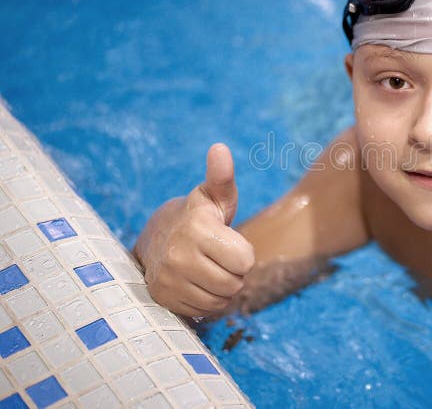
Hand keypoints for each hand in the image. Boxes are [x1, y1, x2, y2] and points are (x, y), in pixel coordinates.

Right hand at [135, 143, 254, 317]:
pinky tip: (198, 282)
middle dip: (235, 273)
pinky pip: (203, 311)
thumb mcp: (213, 195)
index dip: (244, 254)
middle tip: (220, 257)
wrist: (159, 237)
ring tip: (210, 268)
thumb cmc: (199, 215)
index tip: (229, 242)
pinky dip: (207, 301)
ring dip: (223, 289)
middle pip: (234, 284)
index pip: (245, 261)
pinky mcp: (162, 297)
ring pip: (220, 300)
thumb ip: (222, 176)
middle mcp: (178, 255)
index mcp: (197, 228)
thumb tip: (220, 149)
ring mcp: (168, 278)